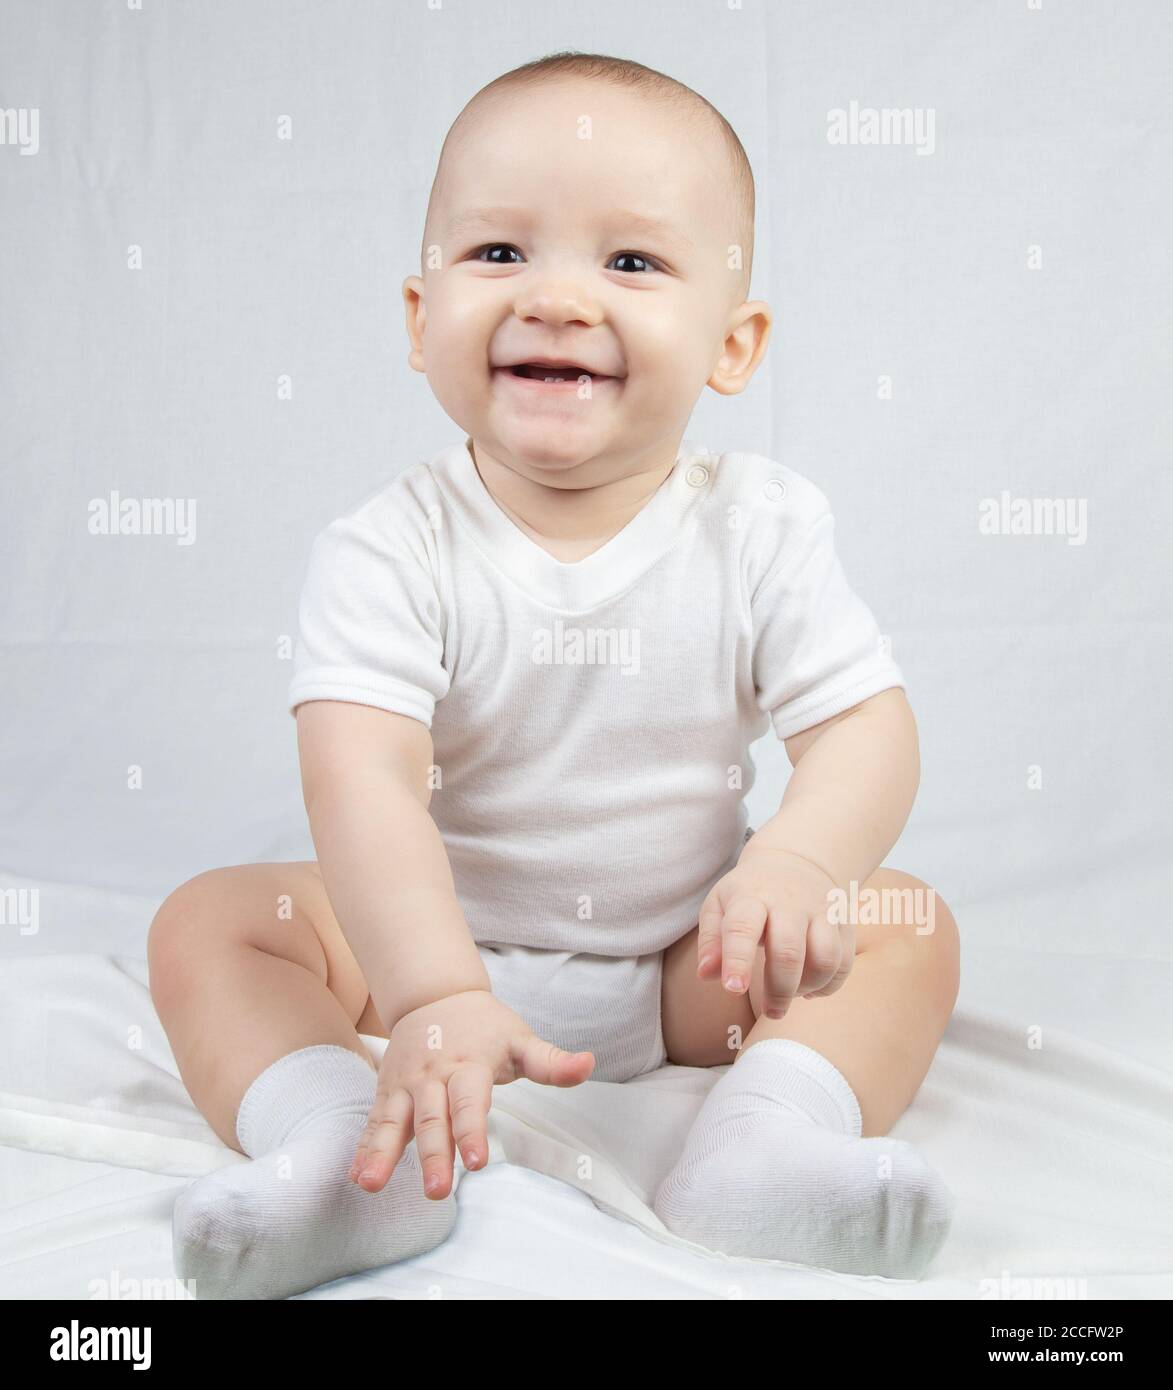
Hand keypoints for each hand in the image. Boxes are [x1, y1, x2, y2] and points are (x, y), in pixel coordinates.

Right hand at [349, 988, 594, 1199]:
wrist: (434, 994)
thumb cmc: (484, 1026)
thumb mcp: (520, 1039)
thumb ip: (551, 1061)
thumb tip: (589, 1065)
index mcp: (469, 1065)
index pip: (470, 1102)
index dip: (472, 1131)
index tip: (476, 1163)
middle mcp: (433, 1076)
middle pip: (432, 1118)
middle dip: (433, 1154)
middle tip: (436, 1190)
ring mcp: (406, 1084)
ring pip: (393, 1121)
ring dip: (383, 1153)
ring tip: (371, 1184)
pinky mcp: (387, 1092)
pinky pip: (374, 1122)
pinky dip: (365, 1148)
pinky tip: (357, 1176)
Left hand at [695, 848, 854, 1019]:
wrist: (794, 861)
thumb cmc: (748, 894)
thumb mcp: (719, 906)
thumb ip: (710, 942)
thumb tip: (707, 975)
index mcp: (751, 897)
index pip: (742, 928)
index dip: (737, 961)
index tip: (734, 989)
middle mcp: (790, 902)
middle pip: (789, 952)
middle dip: (779, 991)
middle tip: (770, 1010)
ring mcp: (821, 911)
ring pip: (825, 959)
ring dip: (808, 987)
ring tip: (791, 994)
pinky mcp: (844, 923)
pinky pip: (845, 963)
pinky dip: (830, 985)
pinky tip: (811, 988)